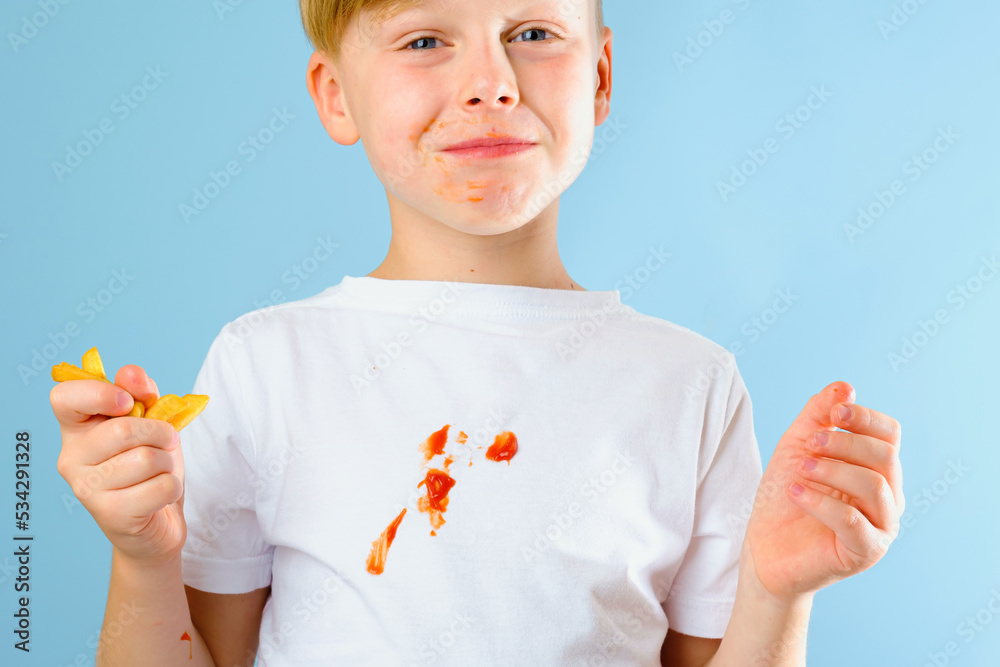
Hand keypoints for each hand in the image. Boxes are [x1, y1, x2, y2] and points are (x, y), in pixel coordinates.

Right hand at [51, 365, 187, 564]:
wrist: (156, 522)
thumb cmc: (150, 466)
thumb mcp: (151, 422)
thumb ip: (141, 392)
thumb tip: (130, 374)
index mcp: (77, 429)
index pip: (63, 397)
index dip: (100, 393)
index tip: (128, 402)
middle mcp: (71, 459)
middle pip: (122, 429)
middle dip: (160, 432)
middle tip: (165, 441)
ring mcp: (87, 490)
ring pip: (147, 458)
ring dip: (168, 462)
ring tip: (160, 471)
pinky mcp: (111, 516)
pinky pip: (161, 486)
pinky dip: (173, 486)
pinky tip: (159, 494)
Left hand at [742, 381, 903, 602]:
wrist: (766, 548)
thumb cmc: (786, 496)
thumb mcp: (796, 446)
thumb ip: (818, 416)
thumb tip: (845, 386)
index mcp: (877, 468)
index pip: (889, 433)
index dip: (864, 418)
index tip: (833, 413)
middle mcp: (888, 496)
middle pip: (885, 456)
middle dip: (845, 443)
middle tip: (810, 443)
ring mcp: (881, 526)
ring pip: (874, 486)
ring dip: (833, 470)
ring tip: (800, 468)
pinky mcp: (865, 552)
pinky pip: (852, 521)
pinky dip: (820, 501)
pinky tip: (795, 492)